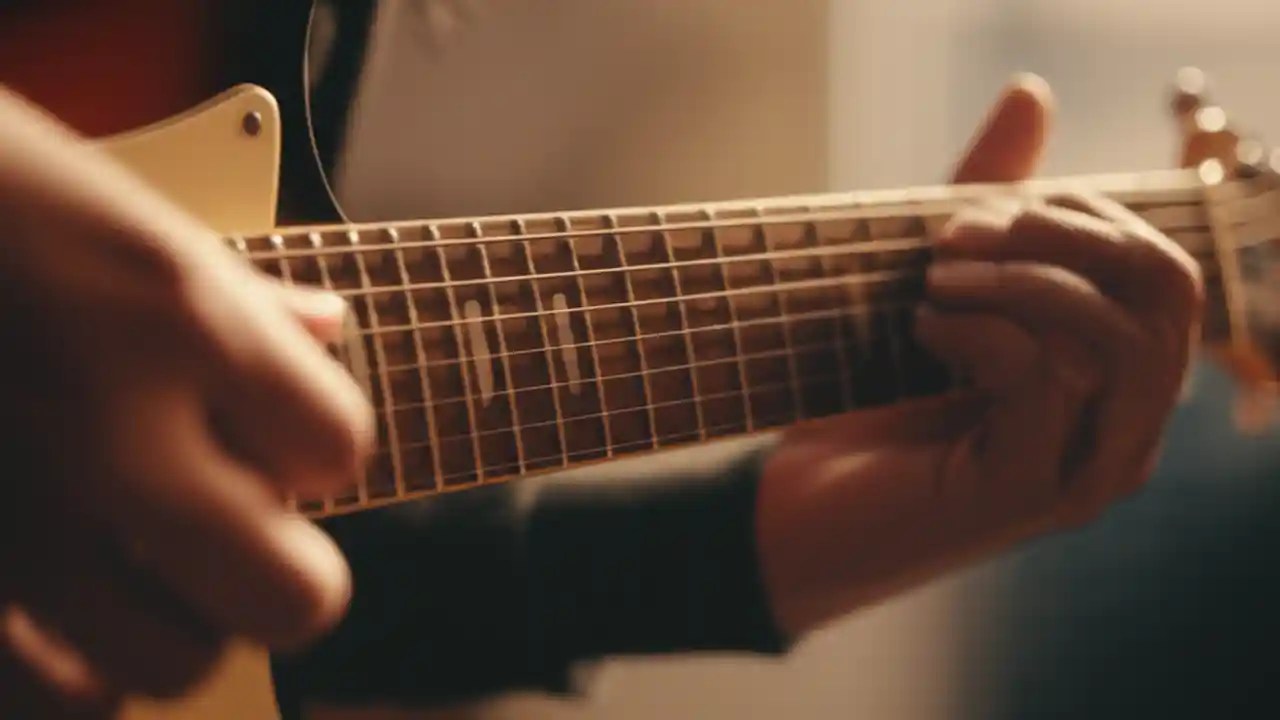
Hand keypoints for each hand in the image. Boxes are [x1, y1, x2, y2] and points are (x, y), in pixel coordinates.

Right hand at [0, 87, 373, 715]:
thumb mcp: (114, 207)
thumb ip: (239, 290)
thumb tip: (328, 328)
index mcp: (171, 317)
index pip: (337, 446)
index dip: (318, 442)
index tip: (278, 425)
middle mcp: (104, 434)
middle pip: (294, 597)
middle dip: (290, 570)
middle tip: (249, 531)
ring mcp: (11, 526)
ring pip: (176, 664)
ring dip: (182, 621)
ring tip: (143, 566)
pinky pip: (52, 701)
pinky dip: (73, 673)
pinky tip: (60, 612)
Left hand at [755, 74, 1203, 637]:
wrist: (789, 514)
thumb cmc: (864, 403)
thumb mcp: (939, 287)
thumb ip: (989, 202)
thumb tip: (1031, 93)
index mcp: (1110, 384)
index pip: (1161, 271)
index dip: (1084, 213)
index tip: (981, 204)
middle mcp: (1117, 432)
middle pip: (1167, 294)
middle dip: (1065, 233)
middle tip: (960, 228)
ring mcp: (1078, 470)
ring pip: (1113, 335)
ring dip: (1016, 279)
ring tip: (933, 278)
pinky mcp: (1024, 493)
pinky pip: (1045, 374)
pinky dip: (979, 328)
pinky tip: (921, 330)